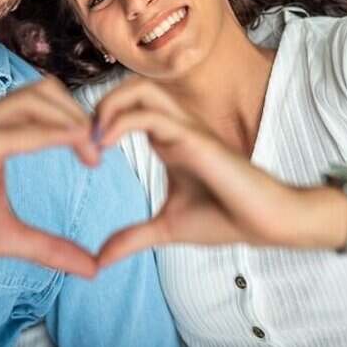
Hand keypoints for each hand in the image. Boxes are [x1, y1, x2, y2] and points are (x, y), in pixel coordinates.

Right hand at [0, 77, 99, 306]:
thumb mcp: (6, 238)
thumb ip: (49, 247)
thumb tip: (92, 267)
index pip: (46, 106)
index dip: (79, 123)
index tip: (99, 157)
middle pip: (45, 92)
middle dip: (79, 114)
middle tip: (99, 153)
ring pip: (31, 101)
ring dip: (68, 120)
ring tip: (91, 151)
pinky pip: (8, 131)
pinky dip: (43, 134)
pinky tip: (69, 145)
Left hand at [92, 77, 346, 267]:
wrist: (265, 223)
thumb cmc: (224, 219)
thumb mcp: (166, 229)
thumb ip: (132, 238)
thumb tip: (100, 260)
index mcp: (167, 139)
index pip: (130, 106)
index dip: (101, 117)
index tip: (81, 147)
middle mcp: (176, 125)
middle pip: (132, 87)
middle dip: (101, 103)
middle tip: (82, 136)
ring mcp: (186, 128)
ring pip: (141, 90)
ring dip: (109, 106)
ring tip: (93, 137)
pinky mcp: (194, 137)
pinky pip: (151, 116)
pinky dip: (122, 122)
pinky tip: (106, 144)